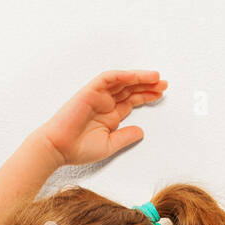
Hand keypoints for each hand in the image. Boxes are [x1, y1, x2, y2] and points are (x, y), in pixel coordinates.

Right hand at [38, 69, 167, 167]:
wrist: (59, 148)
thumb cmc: (79, 149)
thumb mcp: (110, 145)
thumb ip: (126, 137)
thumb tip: (142, 132)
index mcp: (110, 114)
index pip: (132, 100)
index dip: (147, 96)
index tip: (162, 95)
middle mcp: (105, 103)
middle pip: (130, 89)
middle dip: (148, 85)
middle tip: (165, 84)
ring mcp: (98, 96)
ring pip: (121, 81)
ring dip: (138, 78)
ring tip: (156, 78)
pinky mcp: (89, 92)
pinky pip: (107, 79)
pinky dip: (121, 76)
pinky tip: (135, 76)